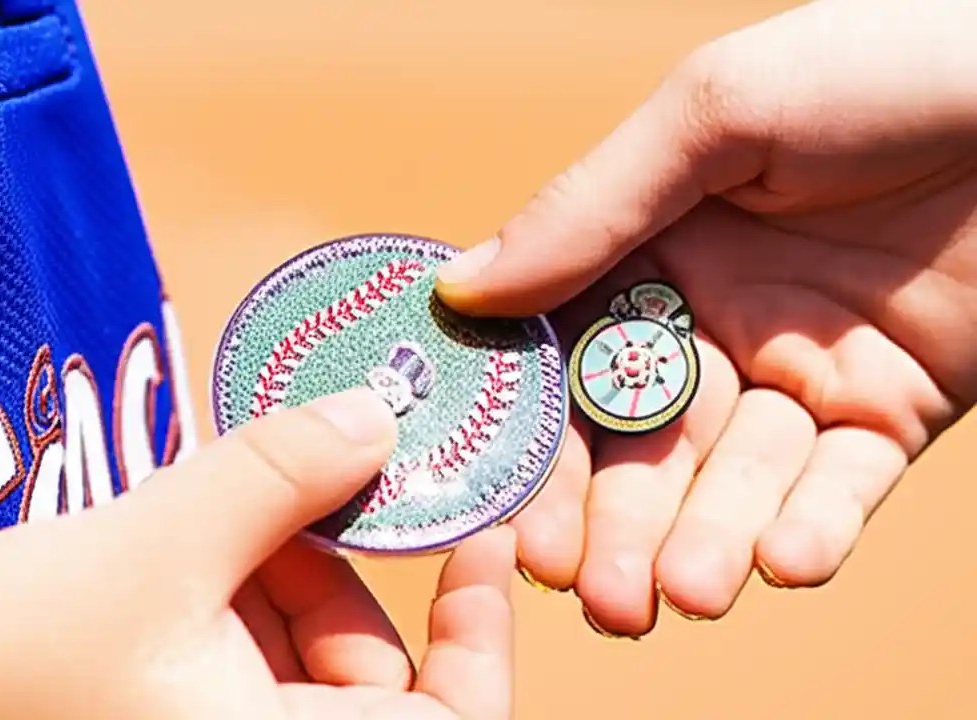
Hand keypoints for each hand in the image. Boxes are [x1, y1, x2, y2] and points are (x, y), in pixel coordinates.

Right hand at [0, 388, 513, 718]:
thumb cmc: (1, 649)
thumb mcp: (158, 542)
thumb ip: (278, 471)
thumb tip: (377, 416)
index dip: (482, 640)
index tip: (483, 541)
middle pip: (370, 683)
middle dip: (338, 579)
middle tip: (299, 488)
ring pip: (306, 665)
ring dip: (279, 577)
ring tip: (213, 516)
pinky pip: (250, 664)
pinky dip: (238, 598)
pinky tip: (191, 546)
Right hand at [435, 0, 976, 636]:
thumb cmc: (886, 66)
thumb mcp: (715, 114)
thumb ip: (588, 209)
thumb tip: (458, 291)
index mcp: (652, 246)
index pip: (566, 356)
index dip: (531, 434)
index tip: (495, 498)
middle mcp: (715, 316)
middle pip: (641, 438)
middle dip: (613, 516)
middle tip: (588, 584)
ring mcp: (803, 369)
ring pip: (733, 479)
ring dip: (703, 541)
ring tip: (681, 593)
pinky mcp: (893, 410)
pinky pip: (842, 486)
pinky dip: (812, 529)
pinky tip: (780, 560)